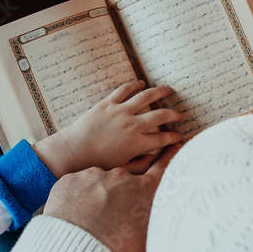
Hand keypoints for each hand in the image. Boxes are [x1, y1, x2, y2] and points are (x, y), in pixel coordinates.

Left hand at [33, 80, 181, 176]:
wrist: (73, 152)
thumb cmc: (97, 163)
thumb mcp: (123, 167)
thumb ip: (142, 163)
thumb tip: (158, 158)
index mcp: (137, 143)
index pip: (163, 138)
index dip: (174, 137)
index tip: (179, 136)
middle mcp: (132, 125)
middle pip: (161, 115)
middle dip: (174, 114)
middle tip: (179, 115)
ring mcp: (120, 112)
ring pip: (146, 96)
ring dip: (161, 92)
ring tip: (169, 90)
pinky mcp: (107, 103)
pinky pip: (125, 90)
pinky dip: (135, 85)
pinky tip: (142, 84)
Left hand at [44, 143, 181, 251]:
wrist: (73, 251)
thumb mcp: (150, 243)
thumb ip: (159, 225)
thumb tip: (166, 225)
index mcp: (144, 190)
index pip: (162, 167)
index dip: (169, 157)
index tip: (173, 145)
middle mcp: (121, 177)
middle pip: (127, 179)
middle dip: (124, 192)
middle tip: (117, 211)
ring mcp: (94, 176)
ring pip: (101, 183)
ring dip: (99, 197)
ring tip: (92, 220)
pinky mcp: (71, 180)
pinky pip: (78, 186)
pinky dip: (79, 198)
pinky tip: (77, 215)